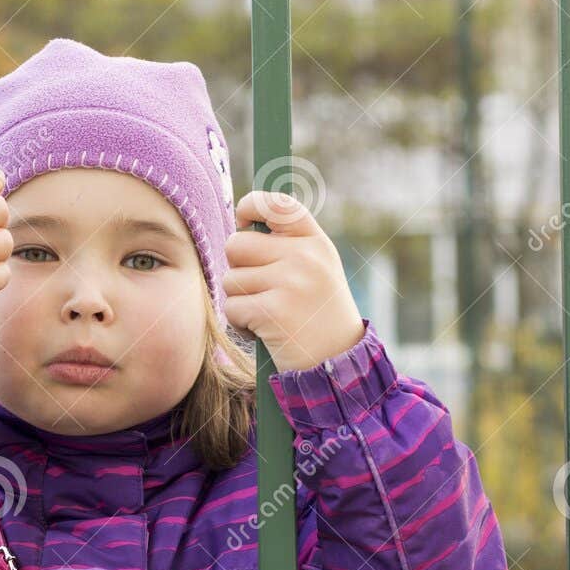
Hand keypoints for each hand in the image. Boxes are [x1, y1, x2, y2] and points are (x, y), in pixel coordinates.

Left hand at [223, 192, 364, 372]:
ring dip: (240, 301)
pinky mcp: (274, 311)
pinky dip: (240, 324)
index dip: (251, 206)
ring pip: (230, 279)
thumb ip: (288, 246)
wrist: (339, 366)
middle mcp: (305, 257)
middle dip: (238, 269)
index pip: (278, 204)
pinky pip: (232, 307)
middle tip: (260, 290)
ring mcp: (290, 283)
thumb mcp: (317, 271)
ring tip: (268, 315)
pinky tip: (265, 331)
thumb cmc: (318, 317)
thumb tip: (241, 227)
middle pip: (236, 244)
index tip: (245, 223)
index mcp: (316, 242)